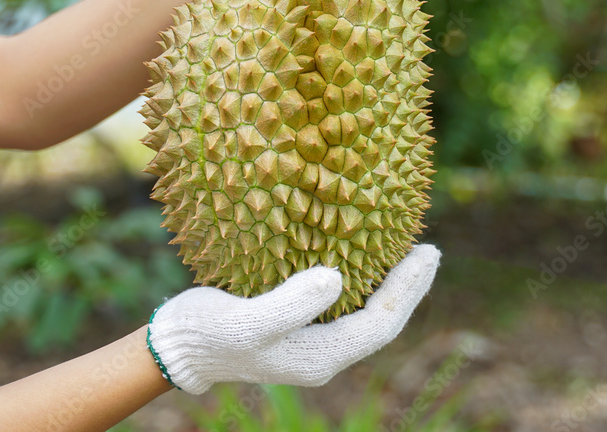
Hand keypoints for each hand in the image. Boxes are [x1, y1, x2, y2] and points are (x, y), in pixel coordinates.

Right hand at [146, 244, 439, 393]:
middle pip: (380, 320)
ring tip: (403, 248)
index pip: (381, 325)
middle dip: (407, 286)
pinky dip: (356, 275)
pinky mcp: (294, 323)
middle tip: (429, 248)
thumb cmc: (208, 333)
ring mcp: (309, 340)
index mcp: (319, 357)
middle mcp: (321, 352)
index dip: (408, 290)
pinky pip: (339, 301)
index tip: (428, 252)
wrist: (176, 347)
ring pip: (362, 311)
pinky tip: (354, 250)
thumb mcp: (247, 320)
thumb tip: (339, 277)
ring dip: (385, 281)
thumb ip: (292, 304)